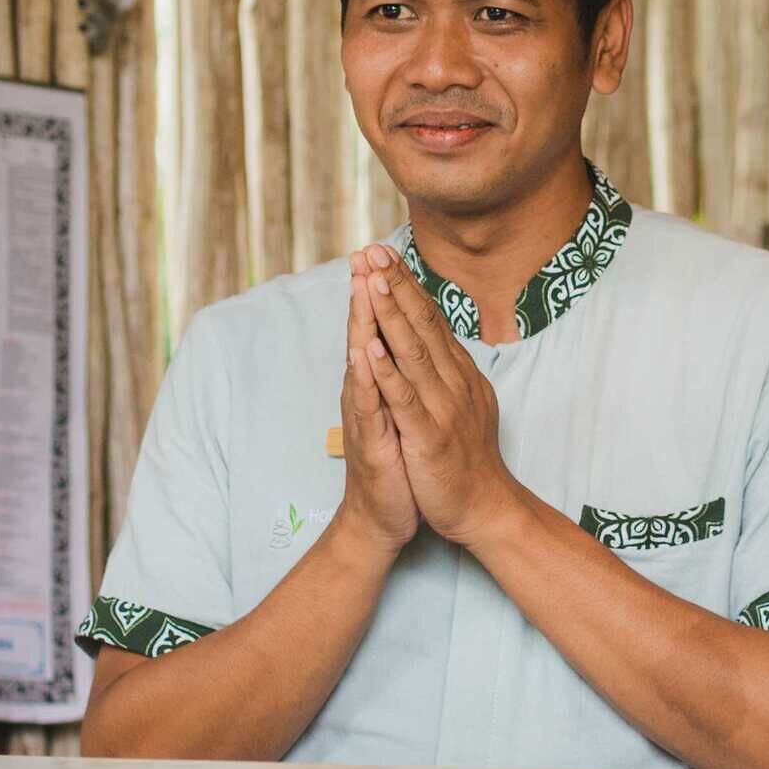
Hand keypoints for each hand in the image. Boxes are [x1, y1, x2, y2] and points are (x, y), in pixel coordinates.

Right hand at [338, 256, 418, 556]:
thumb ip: (399, 375)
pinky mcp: (370, 439)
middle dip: (367, 291)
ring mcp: (365, 414)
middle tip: (365, 251)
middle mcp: (367, 391)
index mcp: (379, 382)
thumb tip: (407, 340)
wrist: (382, 517)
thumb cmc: (396, 461)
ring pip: (362, 360)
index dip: (382, 291)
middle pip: (365, 332)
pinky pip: (368, 403)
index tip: (382, 251)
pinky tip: (364, 350)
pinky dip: (367, 375)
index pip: (379, 327)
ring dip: (362, 321)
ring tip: (362, 284)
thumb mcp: (401, 410)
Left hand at [361, 251, 513, 546]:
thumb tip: (438, 338)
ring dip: (390, 315)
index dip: (406, 285)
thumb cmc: (466, 457)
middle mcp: (452, 381)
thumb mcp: (462, 402)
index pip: (429, 319)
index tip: (384, 253)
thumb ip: (450, 369)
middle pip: (421, 324)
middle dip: (395, 285)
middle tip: (373, 250)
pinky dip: (386, 372)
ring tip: (372, 281)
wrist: (484, 507)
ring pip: (412, 352)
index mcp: (456, 372)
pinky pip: (405, 399)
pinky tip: (370, 348)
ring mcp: (441, 407)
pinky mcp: (428, 435)